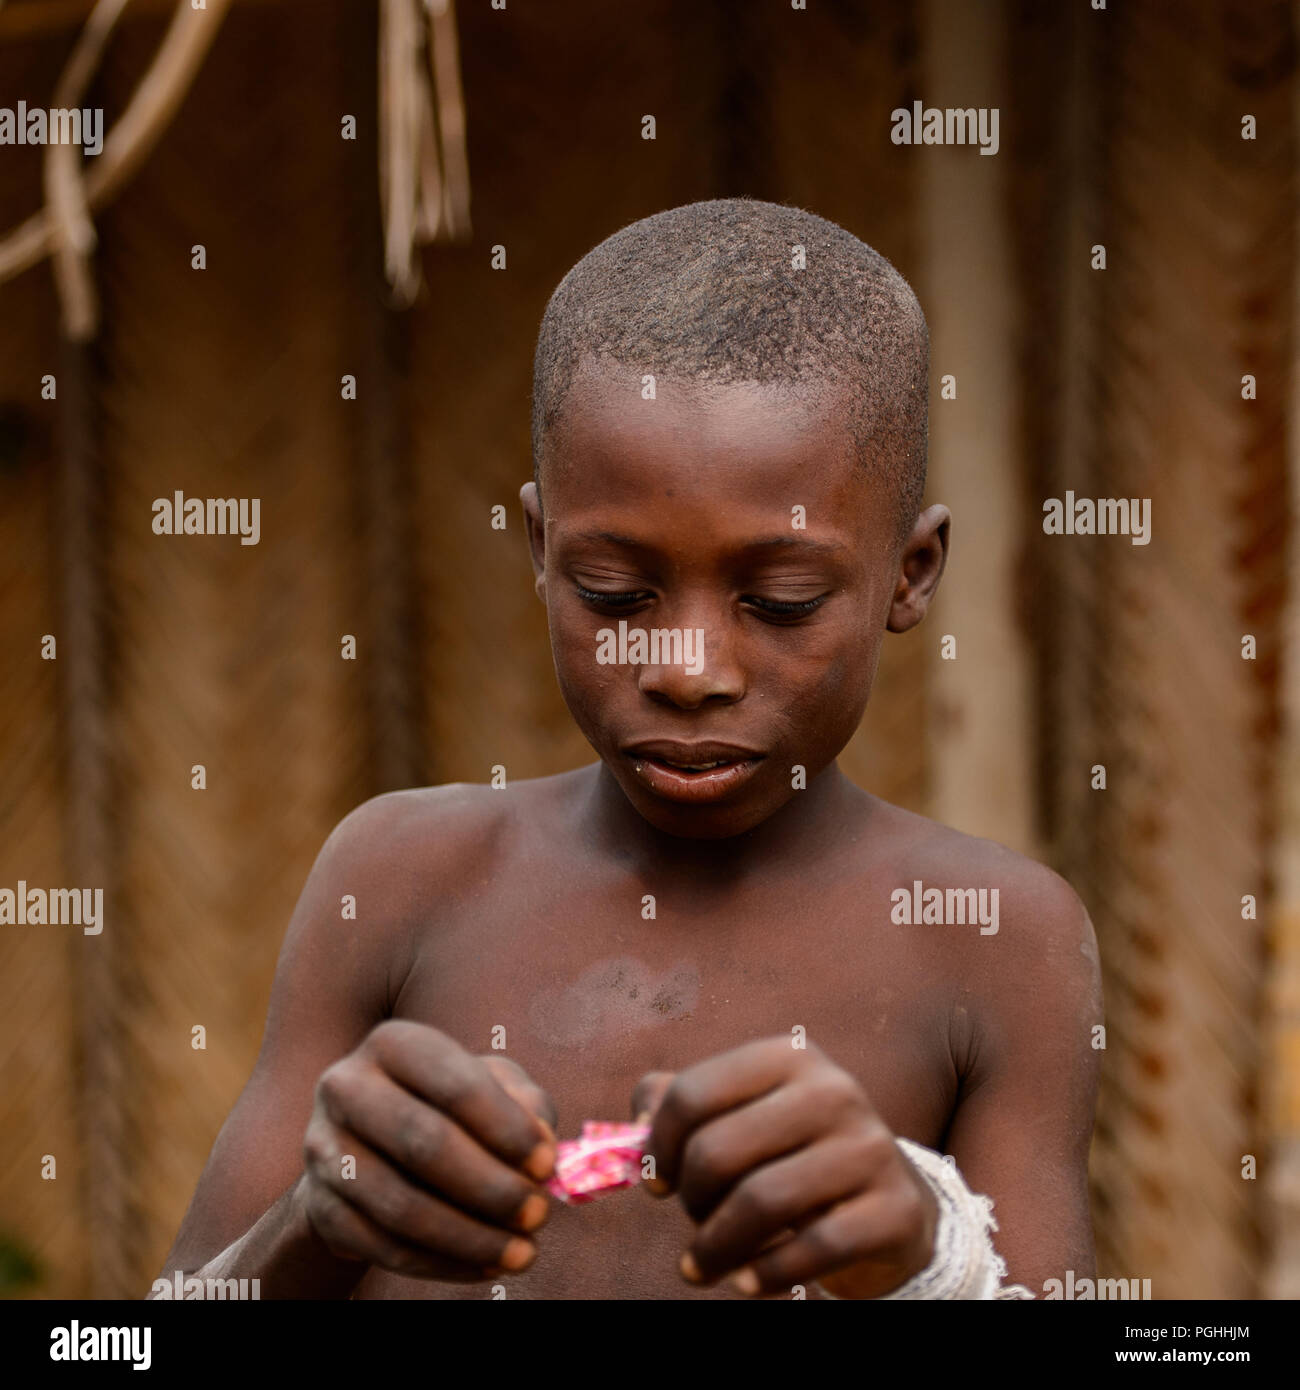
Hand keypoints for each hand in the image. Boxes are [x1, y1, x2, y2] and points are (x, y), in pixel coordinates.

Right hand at [299, 1021, 556, 1280]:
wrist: (367, 1146)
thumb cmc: (448, 1107)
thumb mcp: (491, 1086)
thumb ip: (526, 1105)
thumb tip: (543, 1147)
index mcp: (394, 1044)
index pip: (454, 1084)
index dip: (506, 1127)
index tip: (547, 1164)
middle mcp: (346, 1088)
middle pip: (423, 1143)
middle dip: (491, 1186)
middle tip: (539, 1215)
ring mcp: (324, 1149)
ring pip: (401, 1206)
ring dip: (471, 1237)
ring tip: (523, 1252)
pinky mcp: (319, 1207)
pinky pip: (383, 1247)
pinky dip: (442, 1264)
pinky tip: (485, 1264)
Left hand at [633, 1037, 936, 1297]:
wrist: (889, 1205)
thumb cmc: (791, 1156)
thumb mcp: (742, 1115)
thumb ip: (681, 1103)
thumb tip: (637, 1116)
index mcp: (788, 1056)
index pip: (694, 1094)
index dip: (658, 1147)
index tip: (656, 1184)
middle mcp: (834, 1091)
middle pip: (720, 1151)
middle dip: (691, 1201)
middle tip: (692, 1223)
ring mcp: (870, 1148)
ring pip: (764, 1201)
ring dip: (716, 1246)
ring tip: (702, 1266)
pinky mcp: (895, 1208)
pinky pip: (815, 1248)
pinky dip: (764, 1274)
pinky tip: (745, 1283)